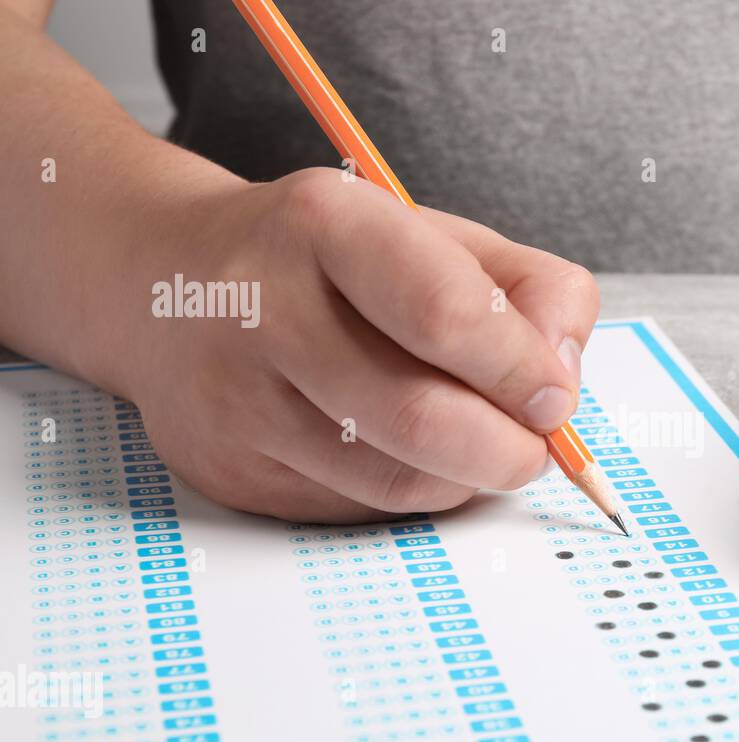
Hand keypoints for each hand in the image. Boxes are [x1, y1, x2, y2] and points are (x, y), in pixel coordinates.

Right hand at [123, 168, 598, 521]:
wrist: (164, 281)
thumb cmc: (328, 260)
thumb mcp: (436, 234)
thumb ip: (530, 289)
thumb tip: (562, 379)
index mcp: (324, 223)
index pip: (445, 313)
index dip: (521, 369)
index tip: (555, 398)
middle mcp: (262, 308)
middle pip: (423, 419)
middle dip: (509, 451)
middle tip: (534, 447)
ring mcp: (234, 399)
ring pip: (395, 483)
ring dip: (465, 480)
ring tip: (477, 445)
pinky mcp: (227, 469)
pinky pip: (356, 510)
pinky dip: (410, 493)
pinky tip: (408, 455)